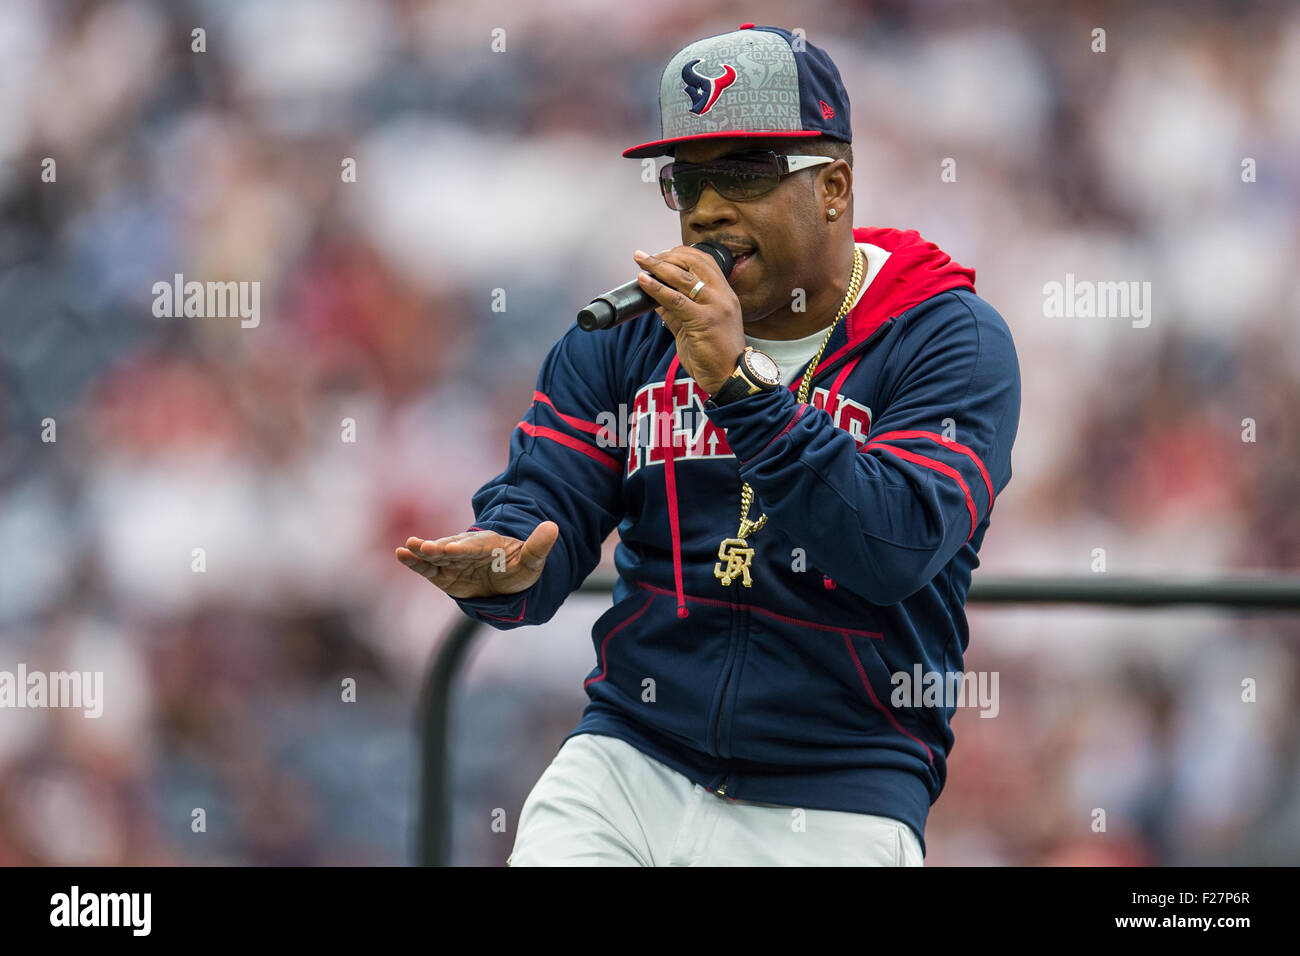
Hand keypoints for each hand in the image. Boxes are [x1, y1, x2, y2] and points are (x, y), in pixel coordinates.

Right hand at [395, 522, 559, 598]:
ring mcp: (453, 562)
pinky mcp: (444, 575)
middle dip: (437, 549)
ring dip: (422, 554)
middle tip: (422, 546)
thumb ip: (539, 545)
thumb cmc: (519, 567)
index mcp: (488, 545)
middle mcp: (466, 550)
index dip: (462, 549)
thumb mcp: (532, 560)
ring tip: (407, 548)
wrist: (508, 579)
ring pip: (435, 557)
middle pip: (450, 550)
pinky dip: (415, 563)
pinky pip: (428, 569)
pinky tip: (401, 554)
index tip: (451, 548)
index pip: (474, 548)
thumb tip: (553, 526)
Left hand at [634, 246, 745, 394]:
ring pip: (683, 277)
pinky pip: (675, 299)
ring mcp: (715, 306)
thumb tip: (656, 298)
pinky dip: (656, 288)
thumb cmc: (716, 356)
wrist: (730, 378)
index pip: (705, 261)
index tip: (662, 254)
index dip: (681, 254)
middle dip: (667, 256)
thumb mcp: (697, 327)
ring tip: (640, 260)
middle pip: (694, 262)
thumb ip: (678, 312)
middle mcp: (723, 296)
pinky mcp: (704, 320)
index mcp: (725, 295)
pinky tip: (643, 281)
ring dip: (658, 266)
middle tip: (646, 257)